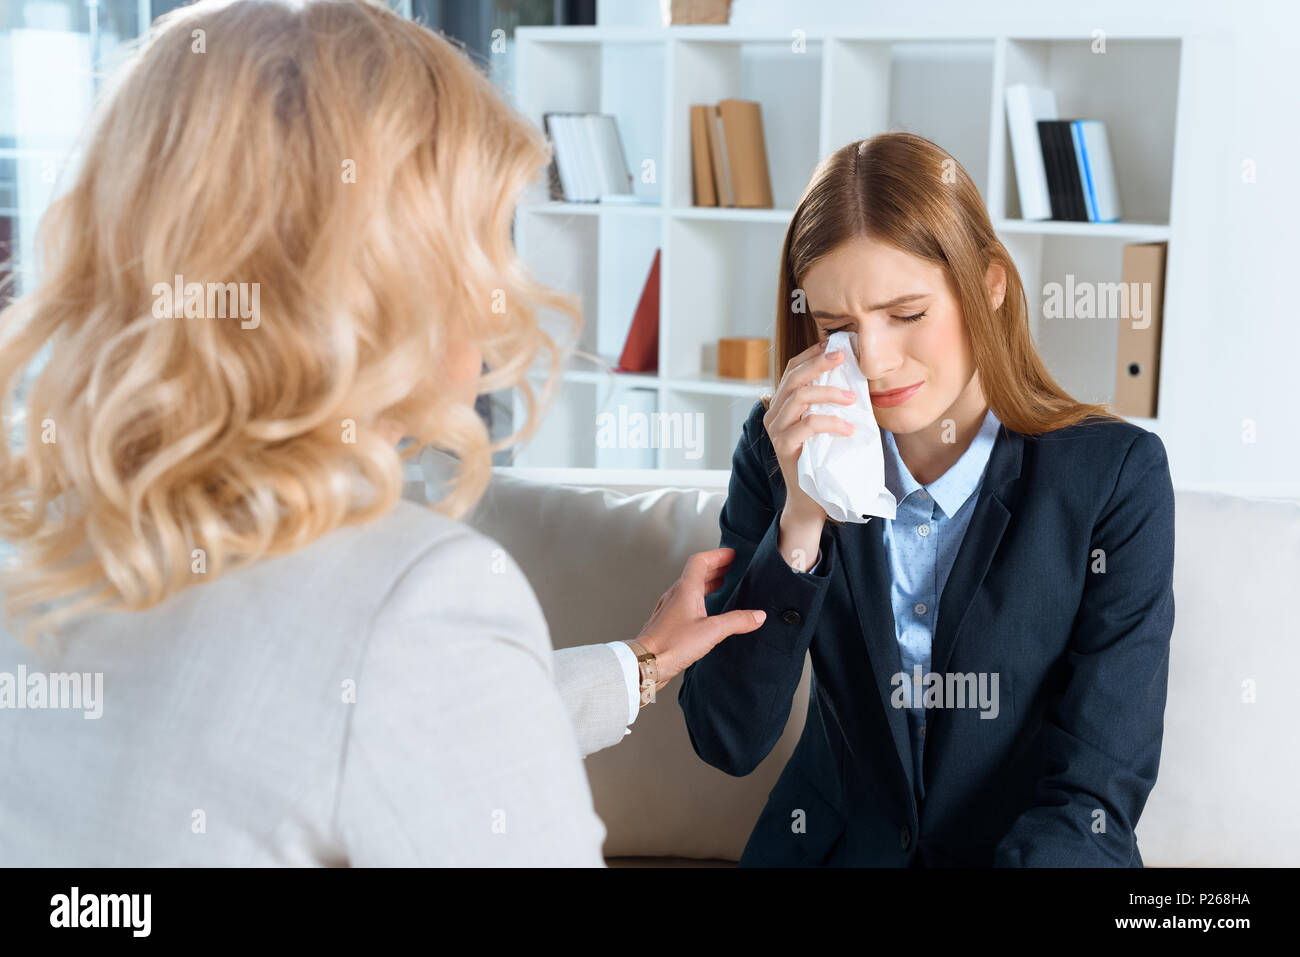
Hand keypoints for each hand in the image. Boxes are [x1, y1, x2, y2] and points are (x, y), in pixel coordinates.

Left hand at [631, 547, 765, 687]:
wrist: (645, 662)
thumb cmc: (672, 644)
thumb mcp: (711, 631)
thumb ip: (736, 621)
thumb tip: (757, 616)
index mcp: (685, 590)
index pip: (700, 561)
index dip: (717, 555)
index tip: (731, 554)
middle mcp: (676, 595)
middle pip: (695, 572)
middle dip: (714, 567)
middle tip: (729, 565)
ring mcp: (670, 608)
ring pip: (689, 587)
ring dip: (706, 582)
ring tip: (721, 583)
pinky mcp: (668, 622)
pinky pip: (684, 601)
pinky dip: (698, 597)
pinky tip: (704, 609)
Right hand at [762, 339, 856, 525]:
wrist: (811, 498)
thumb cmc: (822, 459)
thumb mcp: (825, 425)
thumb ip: (829, 403)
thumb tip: (854, 377)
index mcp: (782, 404)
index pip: (792, 369)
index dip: (811, 354)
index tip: (833, 343)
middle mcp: (773, 413)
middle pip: (793, 378)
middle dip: (818, 364)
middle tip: (842, 356)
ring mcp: (776, 430)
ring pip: (799, 398)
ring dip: (828, 393)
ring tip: (853, 399)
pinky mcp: (783, 447)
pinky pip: (807, 425)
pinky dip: (831, 423)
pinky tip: (849, 428)